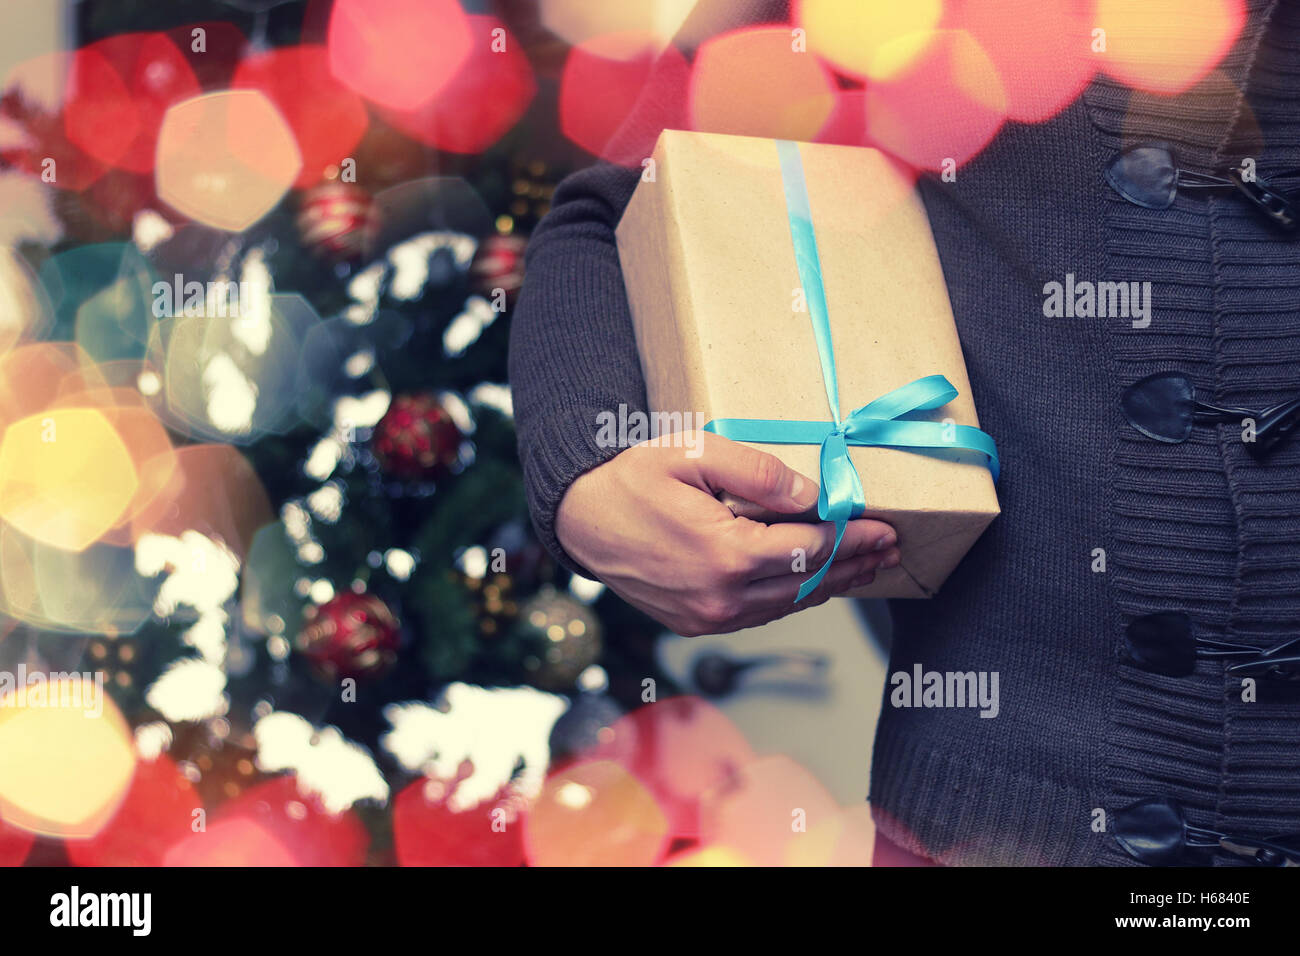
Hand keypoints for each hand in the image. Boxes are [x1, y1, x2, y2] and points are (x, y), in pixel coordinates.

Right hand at [555, 431, 898, 635]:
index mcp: (725, 554)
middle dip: (855, 566)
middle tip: (889, 550)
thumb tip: (812, 494)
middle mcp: (721, 596)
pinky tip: (813, 581)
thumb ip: (756, 472)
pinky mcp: (698, 624)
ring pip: (789, 604)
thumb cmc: (632, 479)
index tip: (884, 528)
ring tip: (865, 567)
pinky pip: (761, 613)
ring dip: (831, 585)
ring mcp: (708, 617)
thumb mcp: (693, 453)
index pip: (811, 549)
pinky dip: (795, 596)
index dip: (854, 539)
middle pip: (809, 584)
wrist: (580, 519)